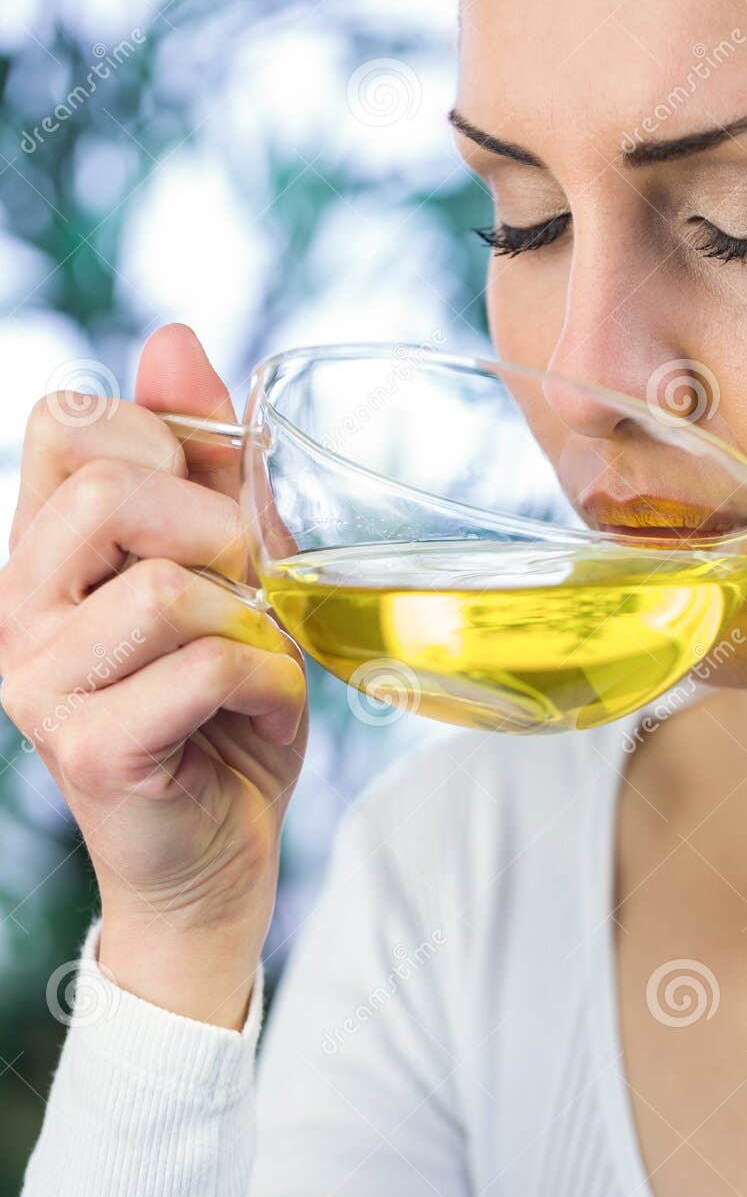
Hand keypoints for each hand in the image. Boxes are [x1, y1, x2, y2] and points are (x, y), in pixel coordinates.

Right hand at [0, 324, 307, 1027]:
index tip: (212, 507)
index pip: (66, 420)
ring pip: (165, 588)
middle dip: (217, 525)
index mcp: (43, 546)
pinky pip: (204, 669)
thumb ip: (201, 460)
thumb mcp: (226, 570)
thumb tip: (174, 338)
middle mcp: (17, 604)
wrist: (215, 858)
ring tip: (261, 660)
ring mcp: (40, 680)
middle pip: (109, 489)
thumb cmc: (221, 709)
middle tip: (248, 585)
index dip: (163, 435)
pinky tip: (268, 712)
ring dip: (252, 622)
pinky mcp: (89, 748)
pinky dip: (270, 685)